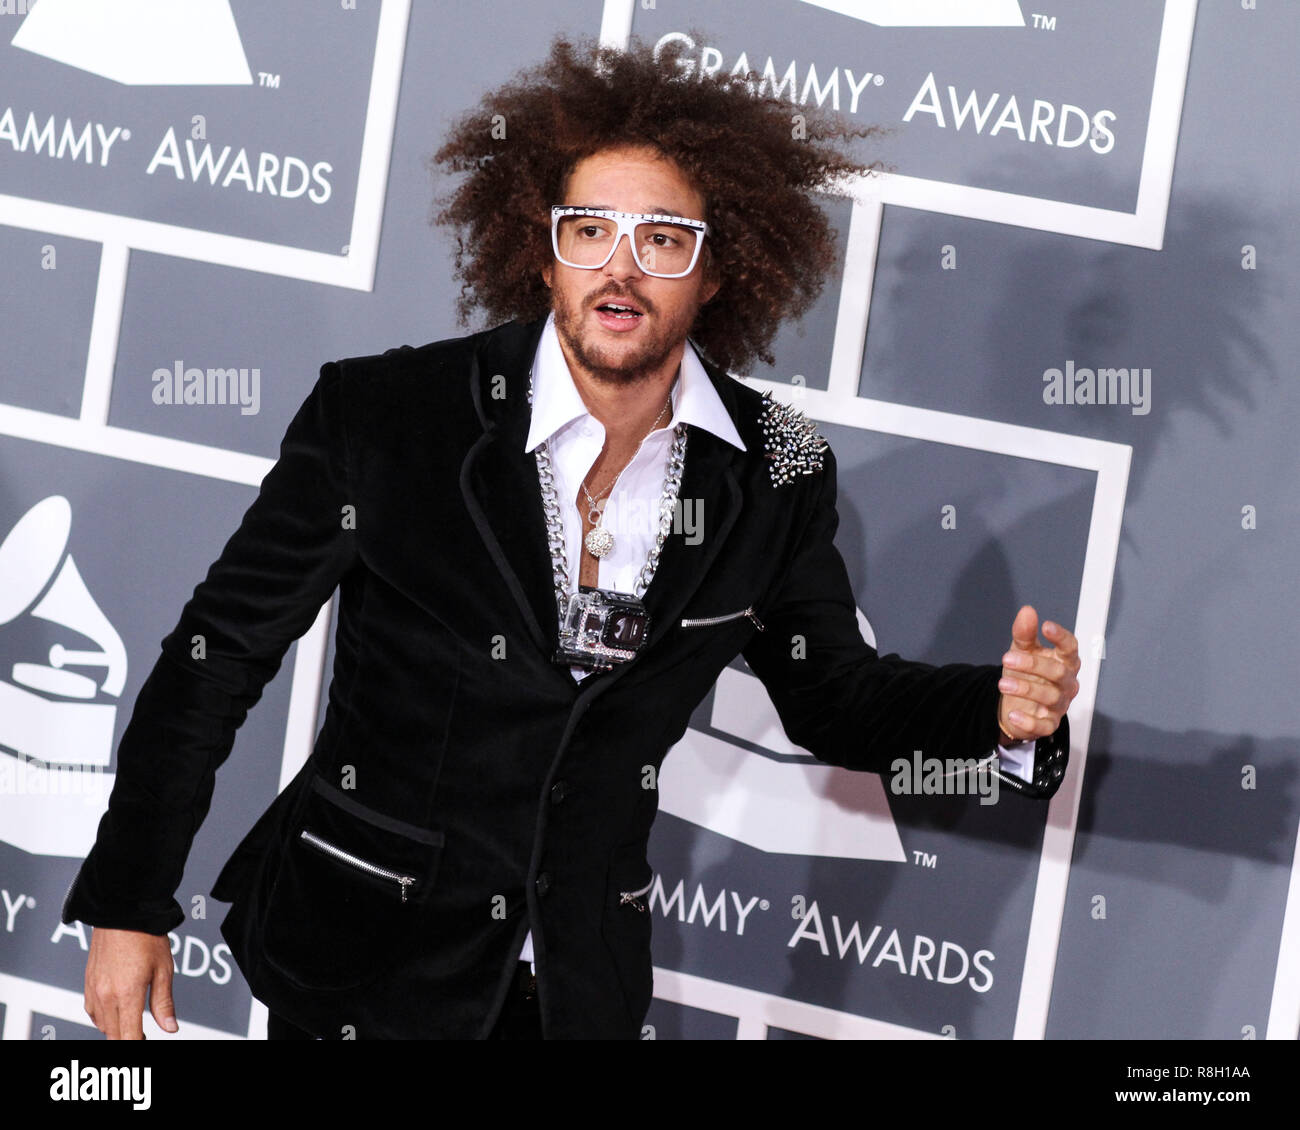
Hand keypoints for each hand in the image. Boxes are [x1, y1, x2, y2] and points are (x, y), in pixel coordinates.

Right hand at [84, 927, 178, 1038]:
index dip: (138, 1045)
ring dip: (116, 1030)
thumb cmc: (146, 937)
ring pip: (102, 1025)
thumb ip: (164, 1003)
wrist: (123, 912)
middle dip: (129, 1039)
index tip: (147, 1043)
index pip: (129, 1036)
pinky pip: (92, 1012)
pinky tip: (116, 1013)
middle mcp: (105, 996)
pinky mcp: (87, 983)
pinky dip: (103, 1018)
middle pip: (114, 1035)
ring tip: (133, 1025)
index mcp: (126, 995)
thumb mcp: (164, 970)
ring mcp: (93, 989)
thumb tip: (170, 1028)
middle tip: (145, 1035)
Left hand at [996, 605, 1079, 742]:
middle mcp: (1066, 683)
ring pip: (1050, 697)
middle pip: (1058, 673)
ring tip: (1002, 684)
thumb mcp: (1022, 650)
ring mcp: (1060, 704)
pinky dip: (1029, 721)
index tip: (1046, 626)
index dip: (1061, 637)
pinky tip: (1013, 713)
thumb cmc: (1026, 673)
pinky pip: (1044, 725)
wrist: (1016, 703)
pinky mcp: (1049, 724)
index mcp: (1064, 661)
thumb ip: (1024, 633)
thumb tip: (1027, 611)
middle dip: (1033, 665)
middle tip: (1007, 659)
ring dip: (1025, 689)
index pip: (1071, 647)